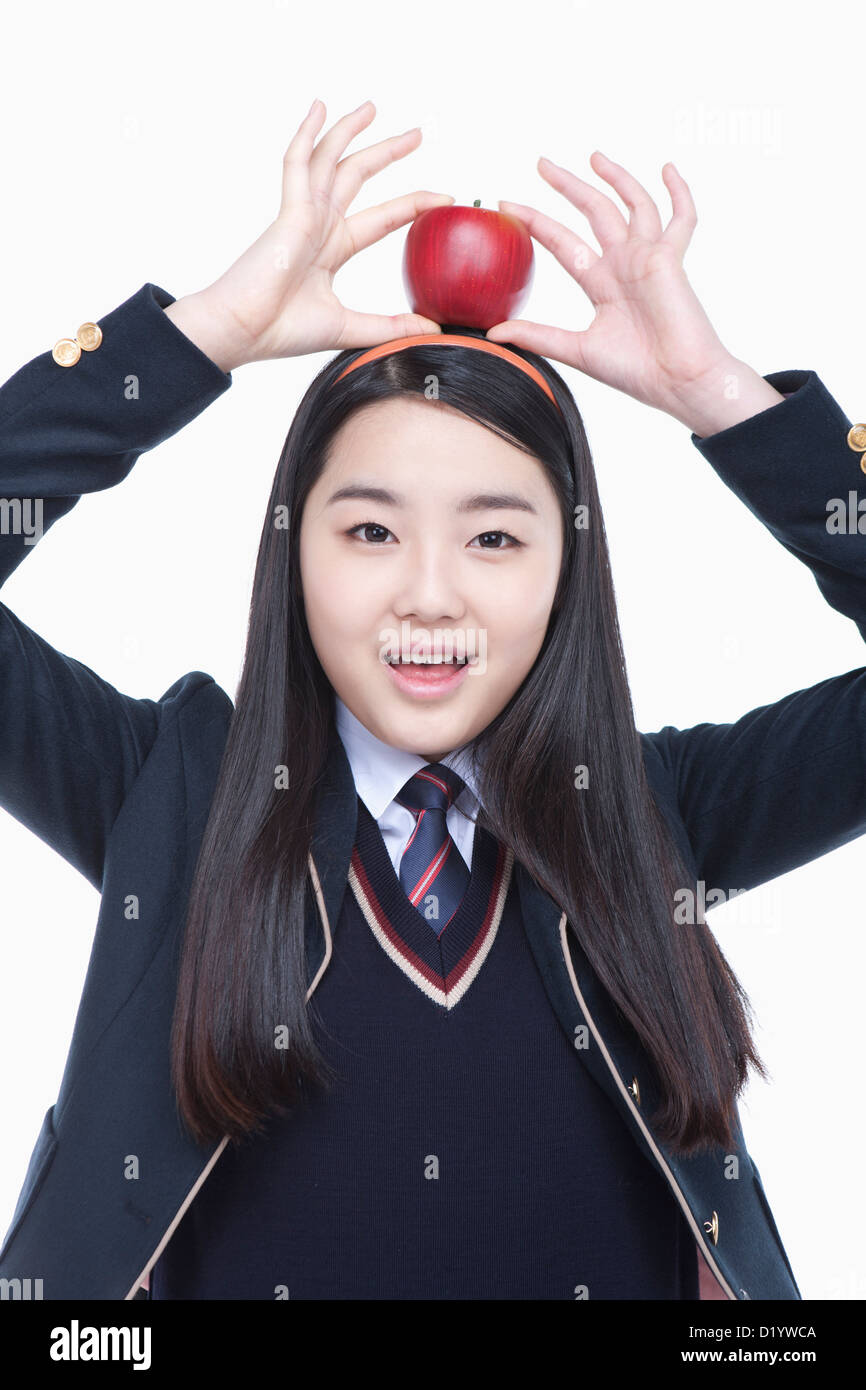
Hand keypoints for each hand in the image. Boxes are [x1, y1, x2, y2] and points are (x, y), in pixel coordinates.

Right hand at [185, 98, 454, 366]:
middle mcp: (318, 226)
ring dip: (348, 130)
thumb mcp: (349, 328)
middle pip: (357, 176)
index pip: (382, 218)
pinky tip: (319, 108)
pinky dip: (307, 134)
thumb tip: (431, 328)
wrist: (243, 332)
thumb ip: (390, 326)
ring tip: (372, 107)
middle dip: (387, 153)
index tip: (443, 198)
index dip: (412, 204)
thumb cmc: (280, 331)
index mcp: (332, 249)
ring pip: (328, 159)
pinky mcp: (289, 213)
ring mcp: (302, 215)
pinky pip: (297, 163)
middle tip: (417, 134)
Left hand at [485, 152, 736, 415]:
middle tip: (541, 164)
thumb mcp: (576, 350)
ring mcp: (649, 258)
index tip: (508, 205)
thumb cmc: (635, 372)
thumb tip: (493, 333)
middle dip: (568, 186)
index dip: (537, 222)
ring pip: (633, 204)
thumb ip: (537, 336)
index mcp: (602, 283)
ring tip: (593, 156)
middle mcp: (624, 264)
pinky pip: (682, 219)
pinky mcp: (670, 259)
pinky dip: (679, 192)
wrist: (676, 383)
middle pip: (594, 212)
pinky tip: (667, 168)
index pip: (564, 242)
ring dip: (616, 177)